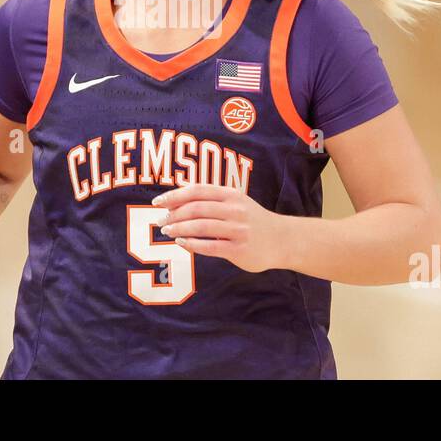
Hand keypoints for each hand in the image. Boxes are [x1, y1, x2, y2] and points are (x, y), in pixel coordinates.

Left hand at [153, 183, 290, 273]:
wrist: (282, 240)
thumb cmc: (251, 220)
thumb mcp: (236, 202)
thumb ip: (211, 200)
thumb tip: (176, 201)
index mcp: (231, 195)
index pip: (197, 190)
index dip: (175, 195)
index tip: (158, 202)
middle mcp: (235, 210)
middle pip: (196, 208)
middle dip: (173, 214)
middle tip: (159, 221)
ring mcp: (238, 230)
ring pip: (200, 226)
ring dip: (178, 228)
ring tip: (166, 231)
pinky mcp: (239, 249)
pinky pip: (210, 246)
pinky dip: (192, 243)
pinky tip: (181, 242)